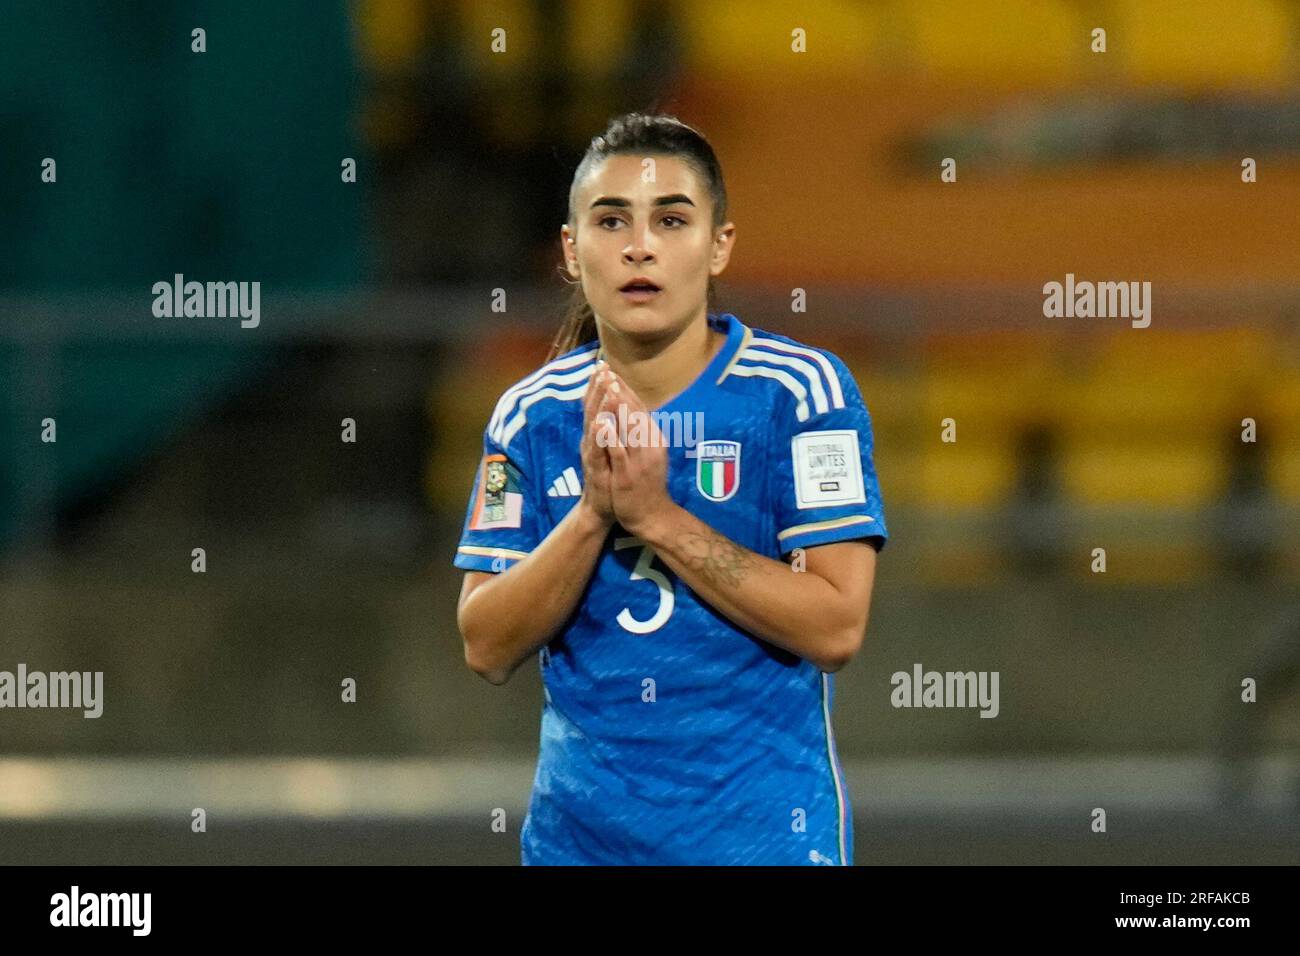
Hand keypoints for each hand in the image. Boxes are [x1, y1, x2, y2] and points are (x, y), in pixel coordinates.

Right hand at [578, 360, 615, 527]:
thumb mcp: (614, 450)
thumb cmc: (610, 477)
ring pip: (594, 425)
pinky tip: (600, 422)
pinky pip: (596, 449)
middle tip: (602, 367)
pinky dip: (598, 435)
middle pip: (593, 409)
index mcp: (598, 434)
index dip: (600, 386)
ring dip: (599, 405)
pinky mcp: (595, 468)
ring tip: (605, 386)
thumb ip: (614, 430)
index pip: (598, 405)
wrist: (601, 508)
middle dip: (598, 388)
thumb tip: (621, 408)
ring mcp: (591, 453)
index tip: (604, 365)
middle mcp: (591, 440)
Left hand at [599, 371, 675, 537]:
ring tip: (608, 388)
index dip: (624, 389)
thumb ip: (641, 431)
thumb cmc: (647, 481)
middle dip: (620, 391)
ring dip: (618, 407)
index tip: (612, 371)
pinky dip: (610, 436)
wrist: (651, 515)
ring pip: (629, 428)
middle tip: (608, 371)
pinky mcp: (627, 474)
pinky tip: (602, 423)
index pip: (638, 408)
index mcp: (653, 438)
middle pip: (634, 413)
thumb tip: (632, 408)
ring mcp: (639, 459)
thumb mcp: (648, 452)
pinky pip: (619, 452)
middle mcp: (649, 445)